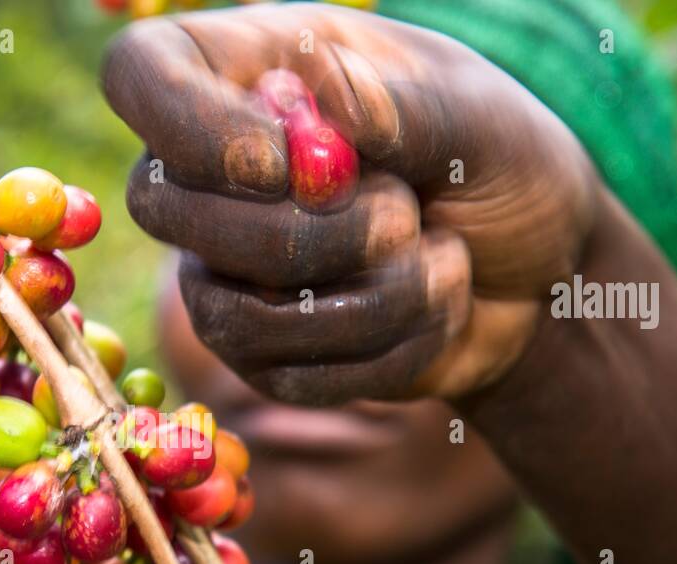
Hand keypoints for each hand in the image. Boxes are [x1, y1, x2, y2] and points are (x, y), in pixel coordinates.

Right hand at [103, 5, 600, 402]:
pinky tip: (432, 310)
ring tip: (442, 263)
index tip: (293, 165)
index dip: (197, 129)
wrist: (536, 270)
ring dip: (369, 301)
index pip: (140, 74)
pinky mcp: (259, 354)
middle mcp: (212, 173)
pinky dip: (388, 352)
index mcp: (248, 72)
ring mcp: (224, 270)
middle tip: (406, 215)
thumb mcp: (479, 117)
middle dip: (306, 234)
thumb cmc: (499, 164)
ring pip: (229, 314)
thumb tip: (323, 88)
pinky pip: (287, 377)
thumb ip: (403, 104)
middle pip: (165, 207)